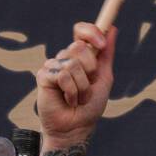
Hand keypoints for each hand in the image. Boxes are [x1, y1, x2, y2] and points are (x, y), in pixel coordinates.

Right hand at [36, 22, 116, 148]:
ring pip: (73, 65)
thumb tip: (112, 29)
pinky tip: (68, 100)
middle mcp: (65, 58)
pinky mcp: (44, 76)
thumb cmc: (90, 105)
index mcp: (80, 56)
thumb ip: (106, 54)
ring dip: (83, 87)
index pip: (80, 31)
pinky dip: (72, 92)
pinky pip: (63, 76)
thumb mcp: (104, 78)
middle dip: (90, 70)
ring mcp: (53, 66)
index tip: (101, 44)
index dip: (90, 31)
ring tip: (79, 98)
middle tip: (88, 86)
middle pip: (79, 47)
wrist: (77, 127)